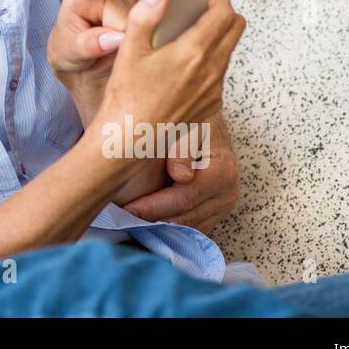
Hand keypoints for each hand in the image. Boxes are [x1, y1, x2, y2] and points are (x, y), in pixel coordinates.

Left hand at [47, 0, 139, 123]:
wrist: (80, 65)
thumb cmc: (69, 52)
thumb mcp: (70, 52)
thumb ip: (89, 45)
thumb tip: (116, 38)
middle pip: (128, 10)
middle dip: (121, 32)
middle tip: (105, 48)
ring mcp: (127, 5)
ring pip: (144, 18)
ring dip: (134, 36)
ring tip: (116, 49)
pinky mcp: (145, 14)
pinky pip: (156, 21)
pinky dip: (151, 34)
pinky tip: (139, 43)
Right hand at [91, 0, 245, 196]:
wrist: (126, 144)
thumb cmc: (124, 99)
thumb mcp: (129, 49)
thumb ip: (147, 13)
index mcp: (193, 53)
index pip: (224, 12)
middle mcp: (211, 72)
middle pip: (235, 28)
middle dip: (222, 12)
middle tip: (199, 7)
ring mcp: (214, 91)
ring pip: (228, 51)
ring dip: (216, 37)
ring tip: (186, 34)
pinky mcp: (210, 106)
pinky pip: (219, 75)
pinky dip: (208, 61)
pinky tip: (180, 65)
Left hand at [121, 115, 240, 233]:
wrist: (206, 122)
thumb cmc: (192, 121)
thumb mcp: (189, 124)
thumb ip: (184, 148)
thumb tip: (181, 176)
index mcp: (222, 172)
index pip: (184, 198)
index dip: (153, 206)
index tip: (126, 209)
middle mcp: (227, 193)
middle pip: (185, 218)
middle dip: (152, 220)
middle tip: (121, 221)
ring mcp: (223, 205)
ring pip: (187, 227)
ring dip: (159, 228)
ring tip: (130, 225)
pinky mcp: (216, 211)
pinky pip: (191, 227)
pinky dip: (169, 227)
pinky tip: (146, 222)